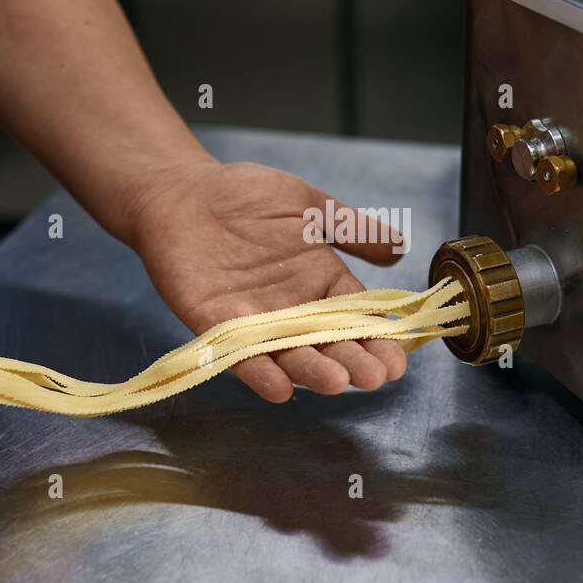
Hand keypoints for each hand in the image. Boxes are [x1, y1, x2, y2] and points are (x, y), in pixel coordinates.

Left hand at [126, 160, 407, 401]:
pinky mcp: (217, 326)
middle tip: (373, 378)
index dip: (378, 340)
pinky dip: (259, 374)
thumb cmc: (245, 195)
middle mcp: (293, 309)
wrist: (182, 193)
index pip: (358, 318)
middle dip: (353, 361)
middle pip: (329, 343)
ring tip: (337, 383)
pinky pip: (241, 355)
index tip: (397, 361)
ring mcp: (256, 321)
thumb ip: (351, 227)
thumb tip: (401, 249)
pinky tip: (280, 389)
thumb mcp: (308, 205)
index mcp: (321, 281)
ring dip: (313, 372)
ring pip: (290, 355)